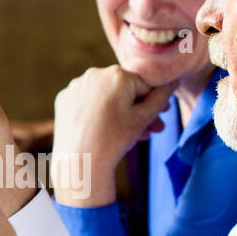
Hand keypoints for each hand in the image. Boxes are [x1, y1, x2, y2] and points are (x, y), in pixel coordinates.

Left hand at [51, 66, 175, 206]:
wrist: (80, 162)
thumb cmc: (114, 140)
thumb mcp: (143, 118)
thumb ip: (161, 97)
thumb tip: (172, 82)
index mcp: (117, 74)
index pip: (144, 85)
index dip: (155, 102)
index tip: (160, 117)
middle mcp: (94, 73)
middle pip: (124, 90)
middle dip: (138, 110)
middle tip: (150, 130)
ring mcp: (76, 85)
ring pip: (105, 96)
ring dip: (119, 112)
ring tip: (130, 135)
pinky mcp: (64, 99)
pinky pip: (87, 102)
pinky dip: (96, 113)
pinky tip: (103, 129)